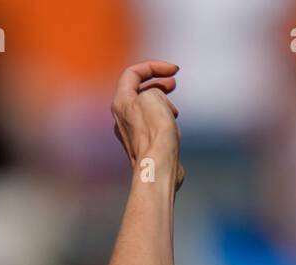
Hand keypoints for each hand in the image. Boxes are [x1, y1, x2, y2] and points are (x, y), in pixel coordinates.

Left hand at [111, 60, 183, 189]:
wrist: (158, 167)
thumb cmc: (155, 133)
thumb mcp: (154, 97)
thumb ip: (154, 91)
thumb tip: (159, 104)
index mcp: (121, 102)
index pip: (133, 73)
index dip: (154, 67)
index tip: (174, 71)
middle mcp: (122, 116)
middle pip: (138, 91)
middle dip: (157, 84)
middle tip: (173, 83)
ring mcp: (132, 133)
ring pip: (147, 109)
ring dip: (163, 104)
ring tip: (174, 112)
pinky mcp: (144, 146)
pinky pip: (152, 126)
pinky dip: (164, 121)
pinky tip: (174, 130)